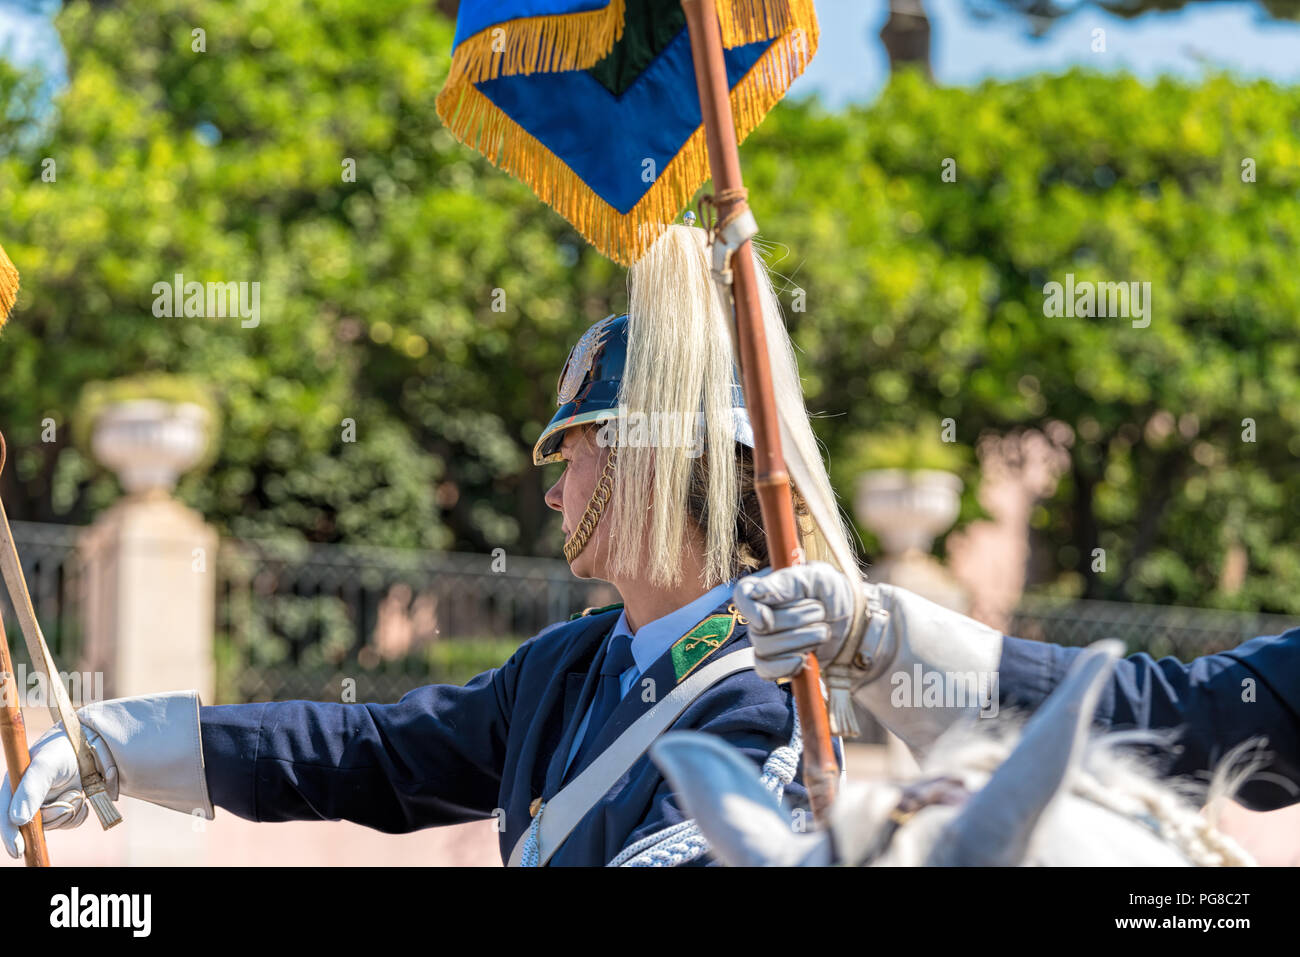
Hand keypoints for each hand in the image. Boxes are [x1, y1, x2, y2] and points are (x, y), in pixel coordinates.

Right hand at [1, 724, 115, 859]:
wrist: (92, 744)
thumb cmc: (64, 750)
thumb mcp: (46, 766)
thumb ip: (31, 789)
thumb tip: (17, 820)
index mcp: (14, 786)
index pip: (6, 816)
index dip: (9, 835)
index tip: (18, 851)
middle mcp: (27, 799)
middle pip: (34, 825)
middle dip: (55, 815)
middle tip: (73, 795)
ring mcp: (46, 805)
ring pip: (55, 824)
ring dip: (70, 809)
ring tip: (77, 789)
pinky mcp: (64, 807)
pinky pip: (71, 822)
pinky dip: (80, 813)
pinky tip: (82, 796)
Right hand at [733, 562, 858, 680]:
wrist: (853, 621)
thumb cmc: (831, 592)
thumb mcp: (816, 577)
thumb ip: (787, 582)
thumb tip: (758, 593)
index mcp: (764, 588)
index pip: (742, 596)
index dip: (750, 610)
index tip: (767, 619)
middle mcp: (760, 614)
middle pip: (759, 627)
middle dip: (796, 621)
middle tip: (820, 611)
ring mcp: (766, 640)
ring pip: (765, 648)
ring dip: (800, 640)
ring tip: (823, 630)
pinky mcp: (776, 662)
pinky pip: (766, 670)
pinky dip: (785, 667)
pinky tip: (804, 659)